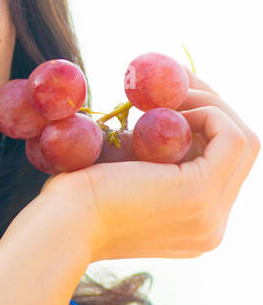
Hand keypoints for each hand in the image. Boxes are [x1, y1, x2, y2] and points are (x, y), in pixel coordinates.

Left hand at [41, 71, 259, 261]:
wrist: (61, 224)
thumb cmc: (75, 198)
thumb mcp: (126, 173)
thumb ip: (153, 154)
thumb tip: (165, 111)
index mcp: (196, 225)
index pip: (222, 164)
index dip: (206, 123)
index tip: (174, 92)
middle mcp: (213, 226)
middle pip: (240, 151)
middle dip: (213, 106)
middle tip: (177, 78)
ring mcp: (212, 214)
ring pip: (243, 141)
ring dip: (210, 105)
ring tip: (168, 93)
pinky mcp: (201, 192)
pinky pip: (232, 137)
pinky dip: (208, 112)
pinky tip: (169, 109)